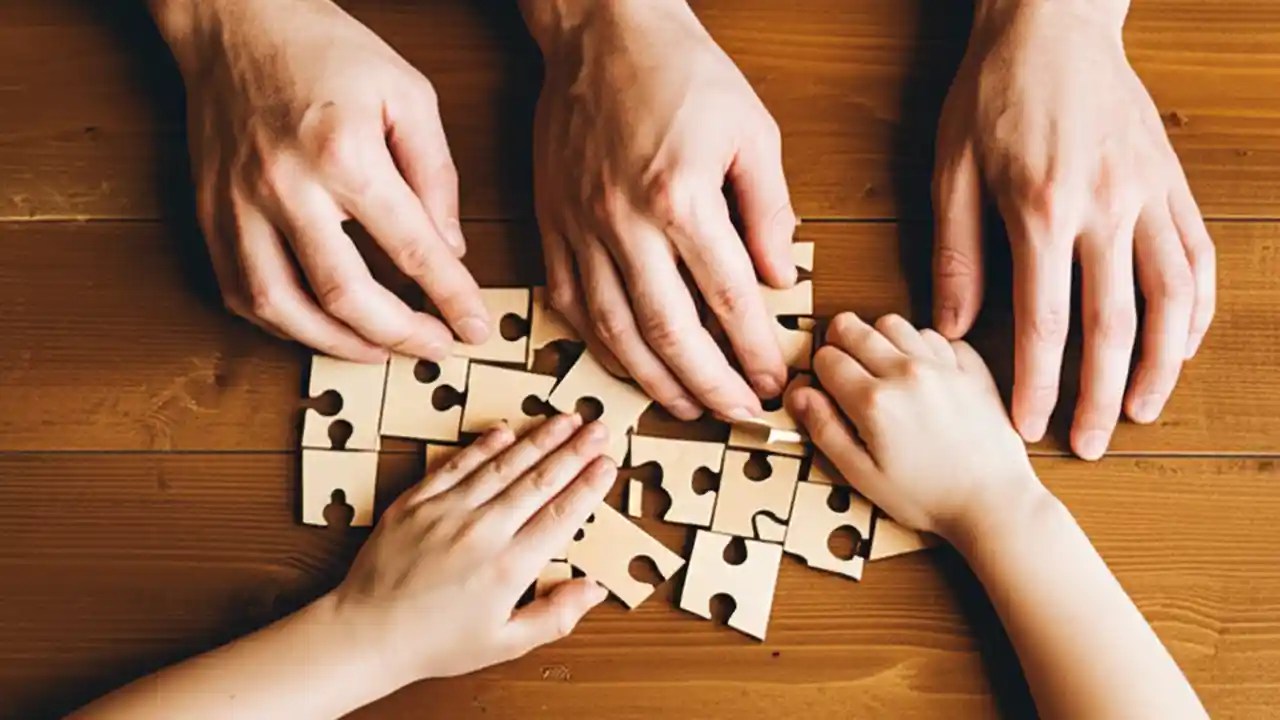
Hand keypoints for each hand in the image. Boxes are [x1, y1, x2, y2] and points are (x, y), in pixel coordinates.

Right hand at [151, 0, 488, 360]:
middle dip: (400, 336)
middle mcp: (284, 187)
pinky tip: (321, 329)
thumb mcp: (408, 94)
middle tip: (437, 350)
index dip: (451, 298)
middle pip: (345, 294)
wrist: (236, 21)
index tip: (477, 327)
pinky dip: (284, 325)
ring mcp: (237, 206)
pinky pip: (241, 294)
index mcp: (344, 154)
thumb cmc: (327, 52)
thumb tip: (451, 250)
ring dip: (338, 345)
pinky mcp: (210, 215)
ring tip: (382, 352)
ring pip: (283, 308)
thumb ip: (436, 175)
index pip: (411, 248)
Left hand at [331, 415, 614, 683]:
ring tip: (566, 419)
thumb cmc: (435, 643)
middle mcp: (481, 532)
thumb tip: (594, 589)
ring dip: (539, 439)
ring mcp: (446, 512)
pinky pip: (456, 465)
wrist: (366, 634)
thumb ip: (554, 616)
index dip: (588, 486)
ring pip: (503, 465)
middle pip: (539, 481)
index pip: (560, 515)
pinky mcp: (416, 502)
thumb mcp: (505, 643)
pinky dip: (483, 446)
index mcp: (508, 568)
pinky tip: (506, 430)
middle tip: (600, 428)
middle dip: (574, 451)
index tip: (609, 465)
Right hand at [523, 0, 796, 421]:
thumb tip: (777, 280)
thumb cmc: (680, 72)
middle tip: (738, 413)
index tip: (774, 381)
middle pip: (666, 332)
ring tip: (686, 407)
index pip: (725, 299)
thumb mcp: (752, 130)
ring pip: (613, 329)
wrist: (600, 30)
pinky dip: (598, 344)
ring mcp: (578, 227)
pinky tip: (626, 365)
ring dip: (652, 380)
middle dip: (708, 386)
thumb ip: (768, 210)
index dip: (753, 352)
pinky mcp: (551, 224)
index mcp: (679, 196)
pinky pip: (569, 302)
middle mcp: (622, 221)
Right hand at [787, 312, 1042, 540]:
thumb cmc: (929, 498)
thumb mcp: (862, 476)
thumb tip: (799, 395)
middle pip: (855, 328)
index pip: (827, 358)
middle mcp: (906, 373)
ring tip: (880, 365)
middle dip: (840, 340)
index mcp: (874, 401)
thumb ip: (825, 430)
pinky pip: (939, 337)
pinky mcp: (971, 370)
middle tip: (843, 364)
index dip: (818, 369)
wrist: (993, 503)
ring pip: (896, 323)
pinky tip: (922, 371)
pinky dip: (924, 346)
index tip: (824, 385)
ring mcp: (942, 367)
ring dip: (880, 337)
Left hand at [932, 0, 1215, 458]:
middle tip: (1088, 444)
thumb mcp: (952, 170)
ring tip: (1142, 409)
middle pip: (1115, 324)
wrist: (1051, 20)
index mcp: (1043, 208)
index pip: (1046, 321)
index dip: (1039, 383)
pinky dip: (1197, 307)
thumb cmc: (992, 93)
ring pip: (1174, 296)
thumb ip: (956, 253)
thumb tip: (952, 328)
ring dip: (1161, 363)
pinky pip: (1198, 255)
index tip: (1030, 425)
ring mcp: (1149, 193)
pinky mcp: (1171, 180)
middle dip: (1099, 394)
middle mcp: (1107, 207)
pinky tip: (1182, 343)